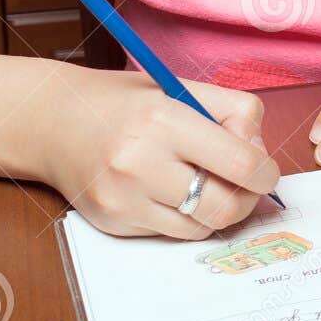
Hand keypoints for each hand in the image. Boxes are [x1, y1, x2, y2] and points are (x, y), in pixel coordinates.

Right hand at [46, 70, 281, 238]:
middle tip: (248, 184)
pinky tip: (178, 193)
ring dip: (220, 210)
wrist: (54, 123)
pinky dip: (188, 218)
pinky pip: (174, 234)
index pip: (238, 161)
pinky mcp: (114, 223)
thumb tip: (259, 151)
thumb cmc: (126, 104)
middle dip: (248, 198)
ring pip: (202, 226)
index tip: (266, 169)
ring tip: (214, 185)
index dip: (264, 171)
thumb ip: (232, 110)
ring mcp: (124, 199)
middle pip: (224, 205)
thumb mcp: (181, 87)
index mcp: (162, 120)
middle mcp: (140, 163)